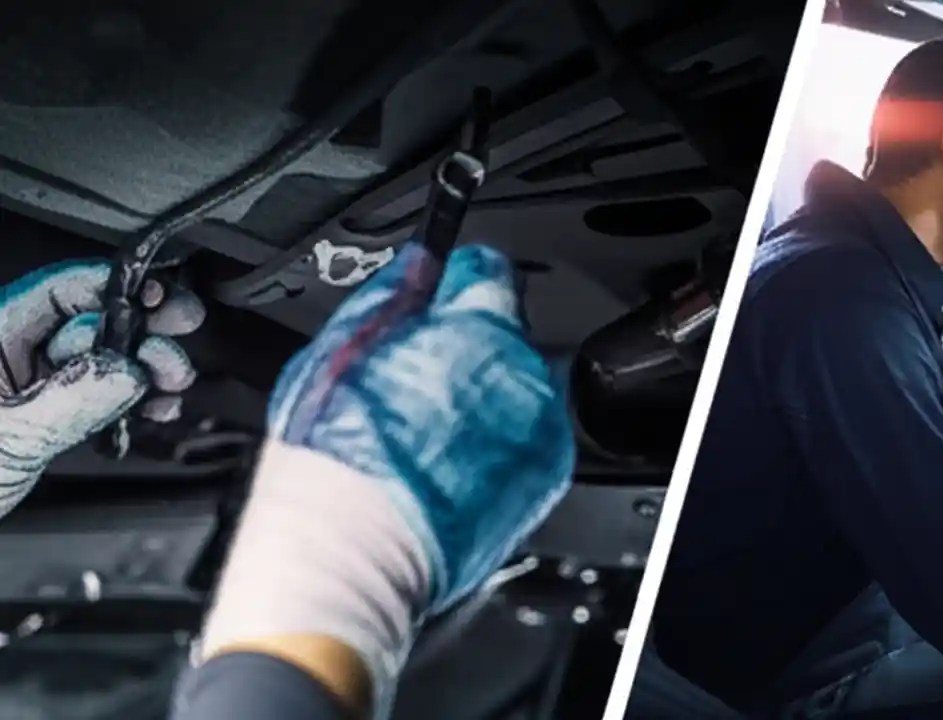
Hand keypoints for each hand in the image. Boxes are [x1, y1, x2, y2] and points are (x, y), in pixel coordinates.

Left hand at [0, 260, 202, 517]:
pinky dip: (128, 401)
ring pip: (99, 361)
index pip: (61, 289)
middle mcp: (3, 353)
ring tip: (169, 387)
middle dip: (141, 335)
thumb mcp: (7, 437)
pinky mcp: (37, 418)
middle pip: (87, 322)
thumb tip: (127, 366)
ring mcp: (21, 387)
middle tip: (177, 349)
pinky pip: (93, 396)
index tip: (165, 301)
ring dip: (143, 371)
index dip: (119, 290)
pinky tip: (150, 407)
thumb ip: (72, 397)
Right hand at [266, 242, 573, 612]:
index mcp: (480, 334)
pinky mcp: (541, 479)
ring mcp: (539, 434)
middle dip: (463, 344)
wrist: (349, 552)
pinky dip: (490, 442)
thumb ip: (396, 292)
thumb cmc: (336, 458)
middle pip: (503, 334)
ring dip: (478, 394)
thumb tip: (419, 264)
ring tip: (417, 428)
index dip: (457, 279)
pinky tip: (438, 461)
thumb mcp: (344, 346)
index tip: (437, 291)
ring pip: (512, 388)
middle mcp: (524, 380)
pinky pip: (520, 438)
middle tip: (406, 377)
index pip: (490, 273)